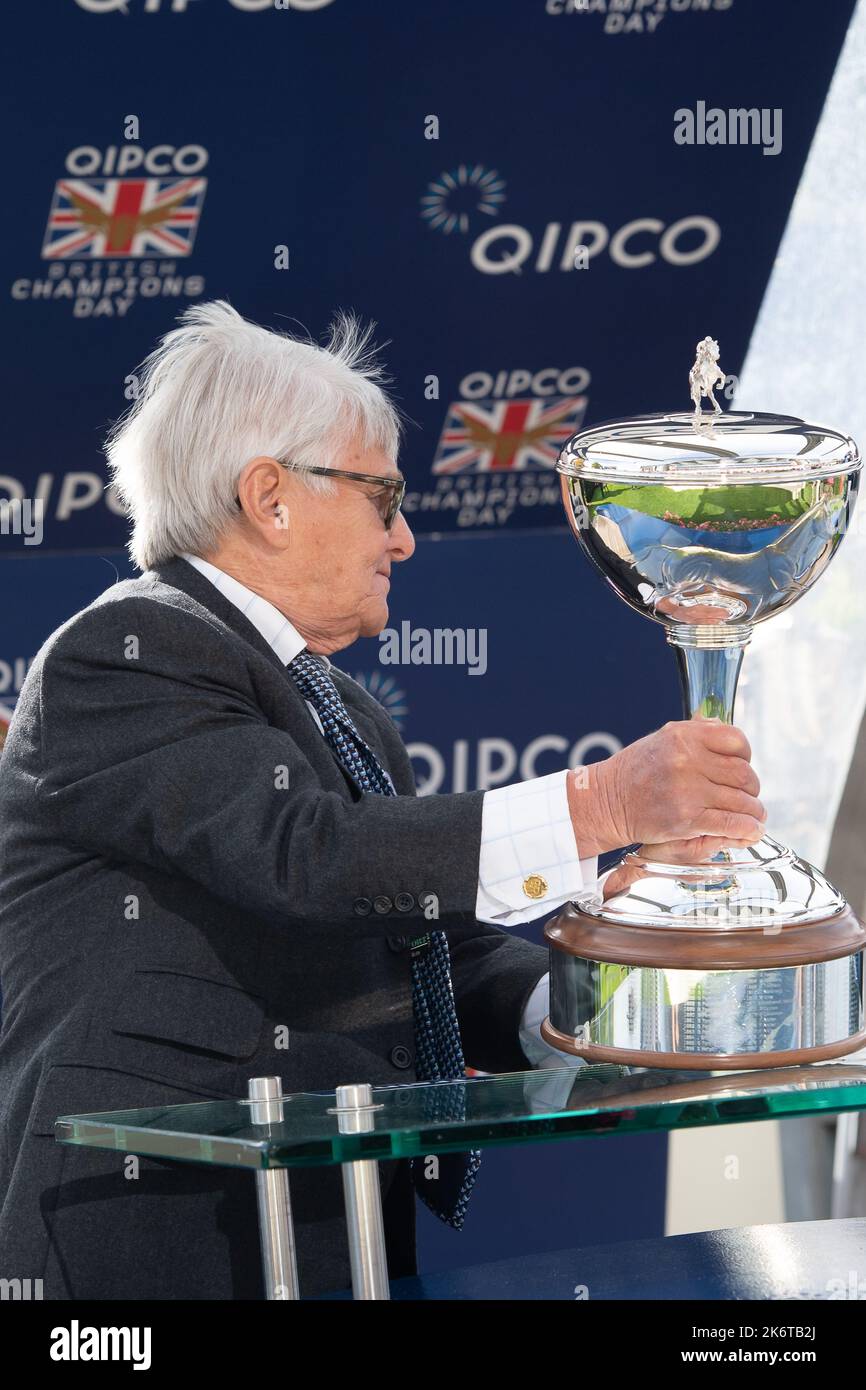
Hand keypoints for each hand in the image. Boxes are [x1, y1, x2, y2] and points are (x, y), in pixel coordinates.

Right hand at [567, 717, 765, 856]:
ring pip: (742, 801)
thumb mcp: (664, 739)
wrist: (607, 801)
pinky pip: (730, 824)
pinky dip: (747, 830)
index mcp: (684, 735)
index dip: (746, 757)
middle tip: (746, 798)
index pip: (737, 741)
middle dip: (751, 789)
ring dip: (753, 813)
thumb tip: (734, 743)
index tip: (741, 767)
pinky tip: (751, 832)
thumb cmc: (636, 771)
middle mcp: (687, 759)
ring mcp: (687, 790)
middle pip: (744, 775)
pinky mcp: (686, 819)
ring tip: (751, 818)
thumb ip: (699, 735)